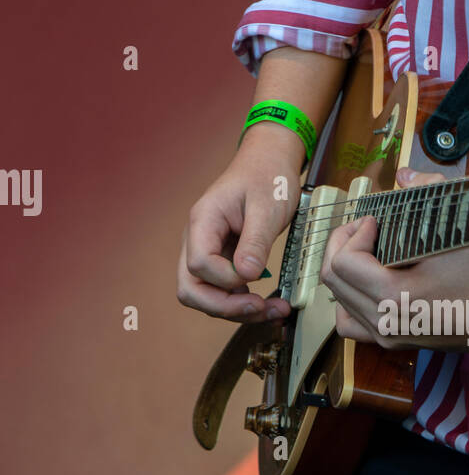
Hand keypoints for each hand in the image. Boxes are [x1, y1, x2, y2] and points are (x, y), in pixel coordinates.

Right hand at [177, 126, 298, 322]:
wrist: (269, 163)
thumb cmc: (267, 177)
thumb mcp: (267, 206)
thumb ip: (255, 240)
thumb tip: (247, 274)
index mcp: (203, 221)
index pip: (198, 264)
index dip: (226, 279)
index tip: (256, 278)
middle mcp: (197, 239)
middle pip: (191, 288)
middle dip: (224, 307)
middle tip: (259, 308)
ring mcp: (207, 251)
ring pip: (205, 295)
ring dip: (236, 310)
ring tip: (272, 310)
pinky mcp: (221, 260)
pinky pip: (223, 290)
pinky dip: (242, 302)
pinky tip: (267, 304)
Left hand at [321, 168, 468, 364]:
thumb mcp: (456, 231)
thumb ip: (427, 194)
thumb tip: (405, 175)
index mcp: (391, 297)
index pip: (343, 261)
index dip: (354, 232)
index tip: (376, 220)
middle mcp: (383, 321)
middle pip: (334, 279)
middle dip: (344, 244)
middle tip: (366, 228)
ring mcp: (386, 336)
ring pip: (337, 300)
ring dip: (344, 271)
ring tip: (365, 252)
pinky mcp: (393, 341)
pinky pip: (351, 322)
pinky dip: (350, 300)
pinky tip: (369, 282)